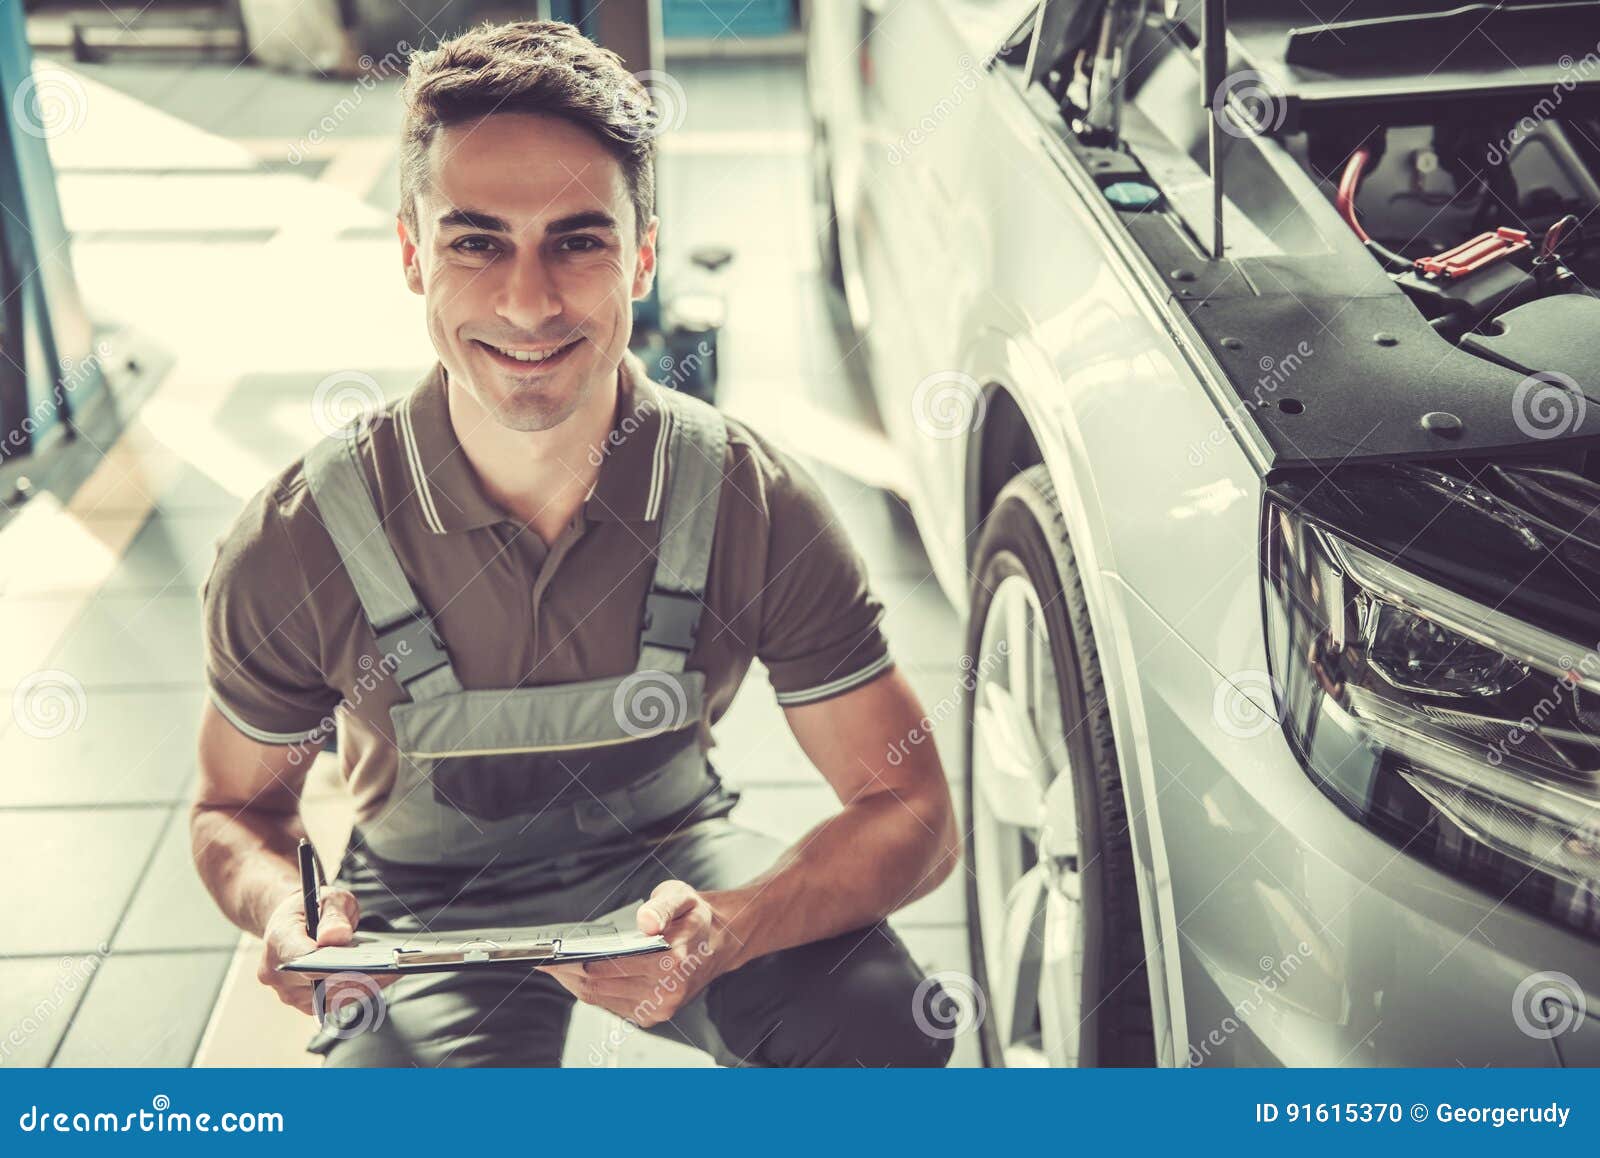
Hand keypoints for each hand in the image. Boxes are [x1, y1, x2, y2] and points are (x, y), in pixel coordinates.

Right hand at [258, 886, 396, 1015]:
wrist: (294, 922)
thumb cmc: (312, 907)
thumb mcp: (327, 899)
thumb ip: (333, 916)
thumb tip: (338, 937)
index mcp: (278, 942)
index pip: (302, 961)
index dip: (331, 965)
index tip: (362, 962)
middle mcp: (278, 975)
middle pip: (321, 983)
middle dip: (357, 975)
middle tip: (391, 965)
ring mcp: (291, 993)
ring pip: (333, 997)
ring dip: (364, 985)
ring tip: (394, 969)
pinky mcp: (308, 1004)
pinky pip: (338, 1001)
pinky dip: (361, 989)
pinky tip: (384, 975)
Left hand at [538, 881, 733, 1027]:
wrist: (720, 942)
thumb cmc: (696, 917)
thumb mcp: (682, 896)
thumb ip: (662, 906)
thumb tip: (645, 921)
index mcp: (672, 963)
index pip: (607, 968)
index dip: (573, 962)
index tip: (549, 955)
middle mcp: (665, 993)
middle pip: (598, 986)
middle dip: (567, 973)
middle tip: (543, 959)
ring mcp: (659, 1008)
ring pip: (600, 999)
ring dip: (575, 983)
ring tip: (555, 965)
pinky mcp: (652, 1015)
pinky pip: (610, 1005)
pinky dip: (591, 990)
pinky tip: (579, 974)